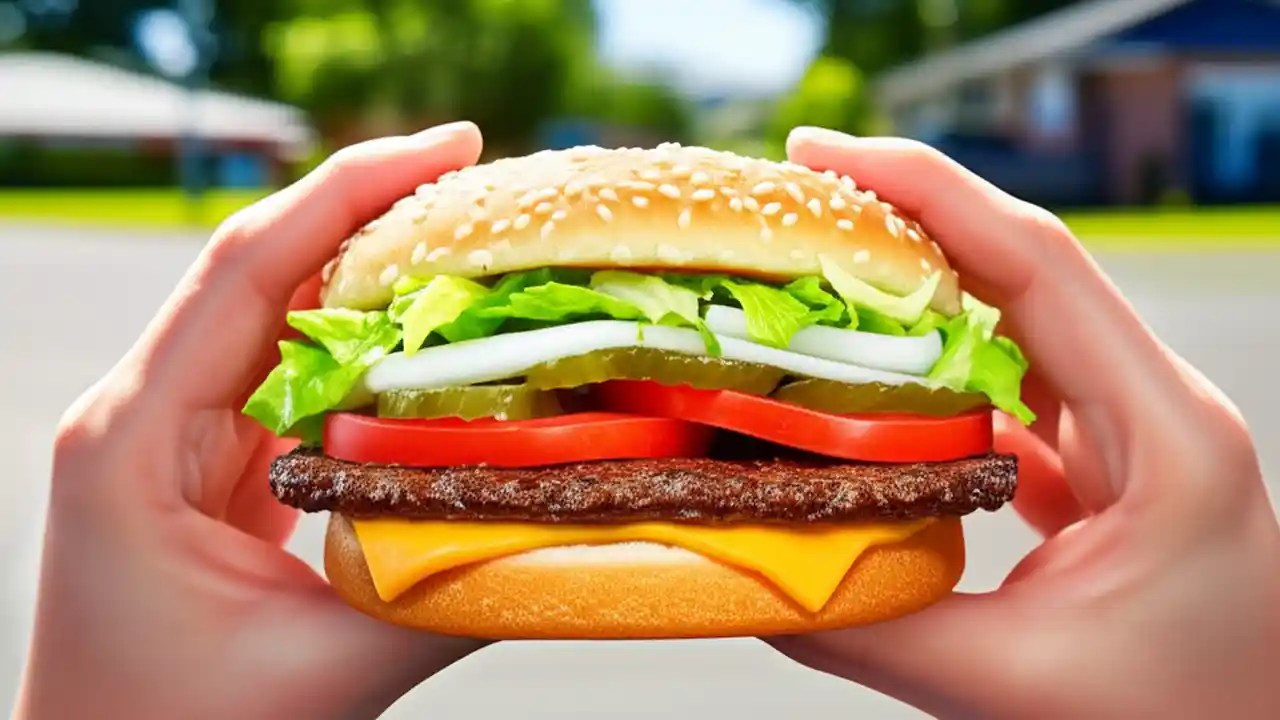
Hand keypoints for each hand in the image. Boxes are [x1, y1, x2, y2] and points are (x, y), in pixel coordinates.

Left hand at [16, 122, 485, 719]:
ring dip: (368, 276)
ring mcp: (171, 439)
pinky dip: (362, 349)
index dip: (348, 192)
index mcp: (132, 442)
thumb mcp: (321, 669)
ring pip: (276, 320)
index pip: (249, 274)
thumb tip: (558, 528)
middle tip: (478, 180)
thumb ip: (444, 591)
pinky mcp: (207, 469)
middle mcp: (141, 417)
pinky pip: (288, 379)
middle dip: (369, 211)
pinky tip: (427, 337)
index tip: (448, 147)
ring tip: (467, 243)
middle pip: (262, 273)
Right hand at [770, 127, 1279, 718]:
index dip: (929, 193)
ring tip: (822, 277)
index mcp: (1167, 440)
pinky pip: (1011, 396)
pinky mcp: (1104, 472)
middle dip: (913, 216)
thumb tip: (748, 574)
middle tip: (804, 193)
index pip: (1038, 269)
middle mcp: (1157, 415)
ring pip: (1017, 329)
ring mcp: (1133, 439)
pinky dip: (935, 380)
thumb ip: (871, 627)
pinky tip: (870, 388)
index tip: (828, 157)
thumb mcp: (1014, 688)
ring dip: (921, 295)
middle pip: (1026, 272)